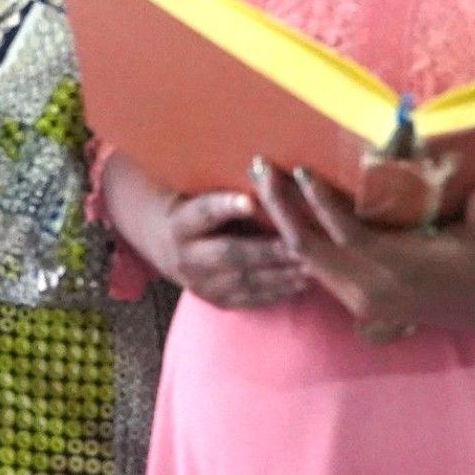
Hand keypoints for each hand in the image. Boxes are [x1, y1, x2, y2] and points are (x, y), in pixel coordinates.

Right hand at [163, 191, 308, 310]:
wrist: (165, 247)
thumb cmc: (195, 212)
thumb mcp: (199, 198)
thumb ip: (227, 195)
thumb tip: (266, 172)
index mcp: (181, 224)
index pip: (204, 213)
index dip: (226, 206)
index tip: (251, 200)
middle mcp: (186, 257)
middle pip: (228, 253)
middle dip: (266, 250)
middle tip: (298, 244)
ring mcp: (200, 284)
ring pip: (243, 281)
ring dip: (279, 274)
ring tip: (309, 266)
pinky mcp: (215, 301)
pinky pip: (248, 300)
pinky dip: (276, 292)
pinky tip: (300, 283)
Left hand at [253, 163, 474, 340]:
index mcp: (401, 266)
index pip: (346, 233)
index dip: (320, 203)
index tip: (299, 171)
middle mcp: (373, 288)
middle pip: (309, 248)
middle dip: (280, 207)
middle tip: (260, 168)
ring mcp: (363, 302)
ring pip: (306, 262)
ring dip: (283, 223)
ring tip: (264, 184)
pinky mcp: (359, 307)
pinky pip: (317, 273)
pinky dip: (298, 246)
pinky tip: (283, 217)